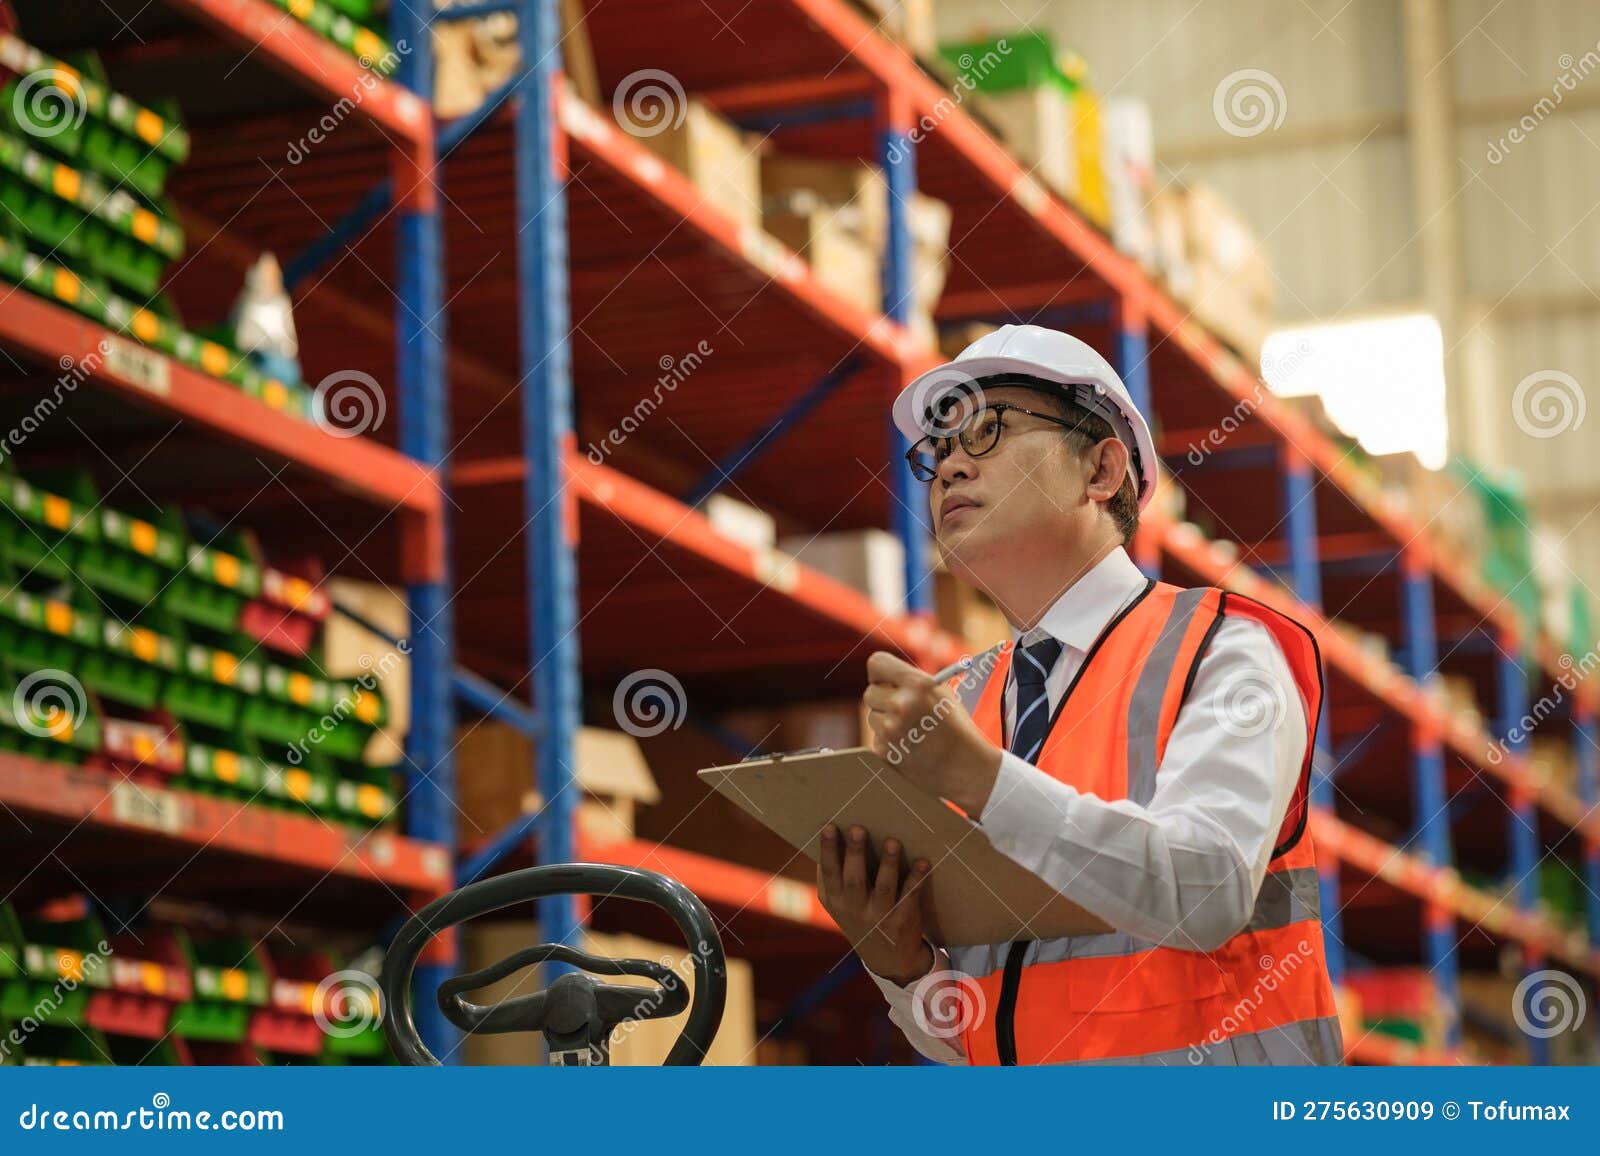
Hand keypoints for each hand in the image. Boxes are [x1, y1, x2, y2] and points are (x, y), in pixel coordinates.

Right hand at [816, 823, 934, 985]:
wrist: (887, 958)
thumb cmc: (859, 916)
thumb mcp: (838, 902)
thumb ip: (832, 876)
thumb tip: (830, 832)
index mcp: (835, 900)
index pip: (829, 872)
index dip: (828, 850)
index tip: (829, 827)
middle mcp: (854, 909)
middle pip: (854, 880)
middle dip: (855, 854)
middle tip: (858, 828)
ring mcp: (879, 917)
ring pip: (884, 888)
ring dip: (888, 864)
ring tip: (892, 842)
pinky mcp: (902, 921)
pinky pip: (910, 896)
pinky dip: (917, 879)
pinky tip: (923, 862)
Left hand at [862, 650, 1003, 817]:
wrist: (966, 767)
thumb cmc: (957, 728)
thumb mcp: (941, 694)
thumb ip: (912, 682)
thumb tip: (886, 677)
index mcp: (917, 684)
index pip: (877, 663)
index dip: (880, 673)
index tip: (883, 680)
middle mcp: (900, 704)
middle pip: (870, 693)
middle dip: (882, 700)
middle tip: (897, 708)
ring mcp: (890, 729)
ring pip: (873, 718)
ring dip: (885, 723)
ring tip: (911, 732)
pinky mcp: (885, 751)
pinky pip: (877, 739)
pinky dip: (889, 743)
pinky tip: (910, 748)